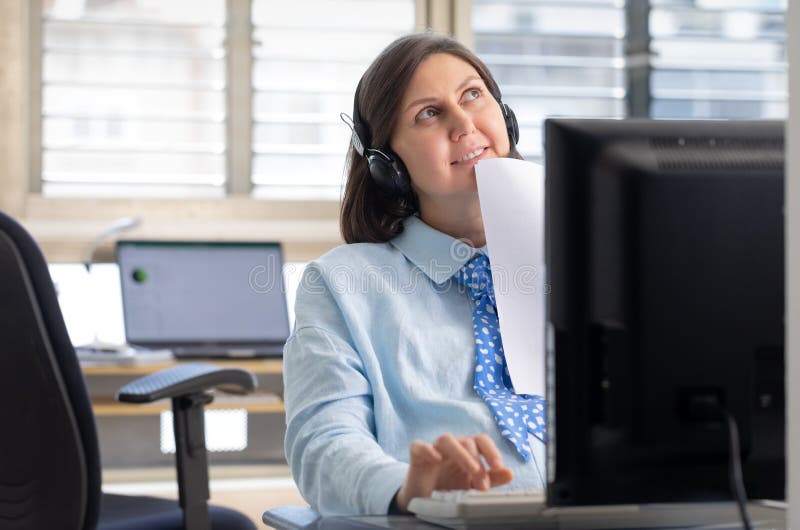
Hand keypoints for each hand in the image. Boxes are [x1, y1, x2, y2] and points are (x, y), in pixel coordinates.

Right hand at [394, 433, 513, 512]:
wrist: (424, 500)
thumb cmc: (450, 487)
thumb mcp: (473, 485)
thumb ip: (491, 478)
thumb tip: (510, 473)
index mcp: (467, 450)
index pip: (481, 440)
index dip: (491, 451)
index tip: (498, 467)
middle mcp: (452, 446)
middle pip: (467, 442)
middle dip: (478, 463)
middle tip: (483, 485)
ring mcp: (434, 449)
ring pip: (446, 439)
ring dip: (461, 454)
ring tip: (471, 471)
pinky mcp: (417, 456)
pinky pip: (419, 446)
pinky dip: (427, 450)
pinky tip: (436, 459)